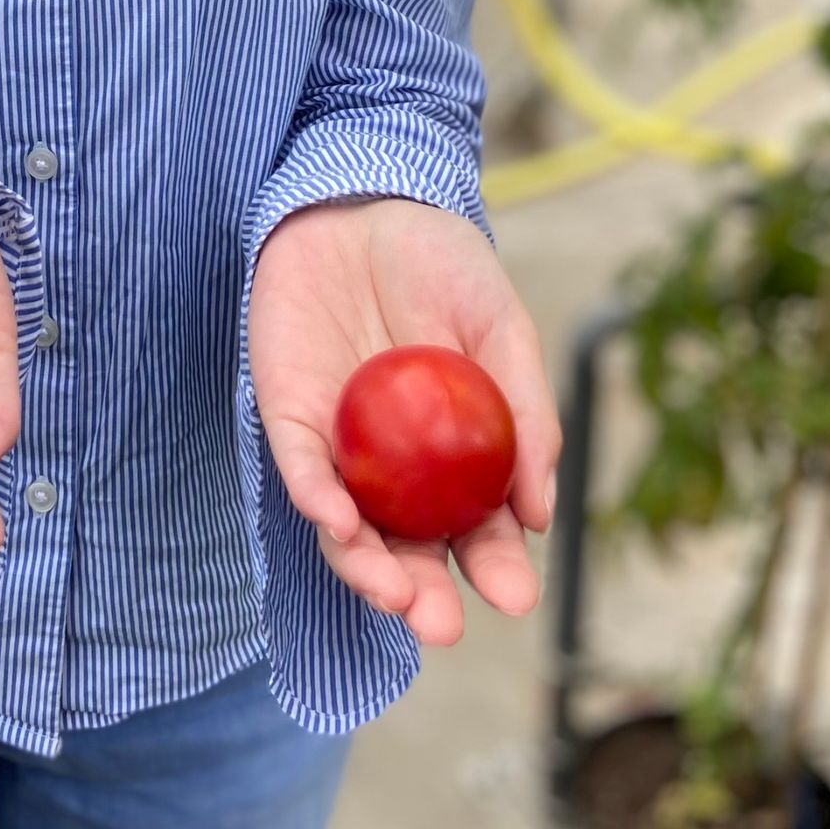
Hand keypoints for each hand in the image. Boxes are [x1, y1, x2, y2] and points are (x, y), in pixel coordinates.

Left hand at [249, 198, 560, 644]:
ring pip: (349, 528)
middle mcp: (397, 465)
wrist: (363, 201)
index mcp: (457, 455)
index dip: (495, 567)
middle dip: (422, 596)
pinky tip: (338, 524)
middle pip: (407, 548)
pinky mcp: (288, 415)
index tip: (515, 597)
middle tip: (442, 627)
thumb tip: (541, 510)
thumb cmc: (440, 263)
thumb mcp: (502, 328)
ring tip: (394, 597)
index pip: (477, 529)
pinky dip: (317, 500)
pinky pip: (300, 470)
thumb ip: (524, 412)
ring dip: (367, 570)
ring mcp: (341, 445)